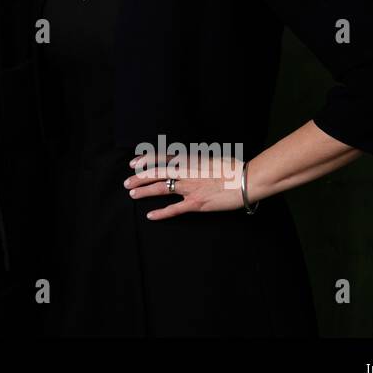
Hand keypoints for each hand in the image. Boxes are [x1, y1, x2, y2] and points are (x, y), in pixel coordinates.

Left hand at [123, 153, 248, 219]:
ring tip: (132, 194)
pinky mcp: (196, 203)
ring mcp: (189, 188)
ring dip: (144, 192)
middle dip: (139, 178)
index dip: (145, 160)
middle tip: (126, 182)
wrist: (246, 179)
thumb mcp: (211, 157)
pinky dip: (160, 213)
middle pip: (155, 173)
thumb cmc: (234, 167)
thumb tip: (192, 160)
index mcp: (189, 160)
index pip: (161, 158)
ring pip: (160, 189)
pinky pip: (174, 209)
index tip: (133, 162)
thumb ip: (198, 160)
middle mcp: (185, 172)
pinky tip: (150, 215)